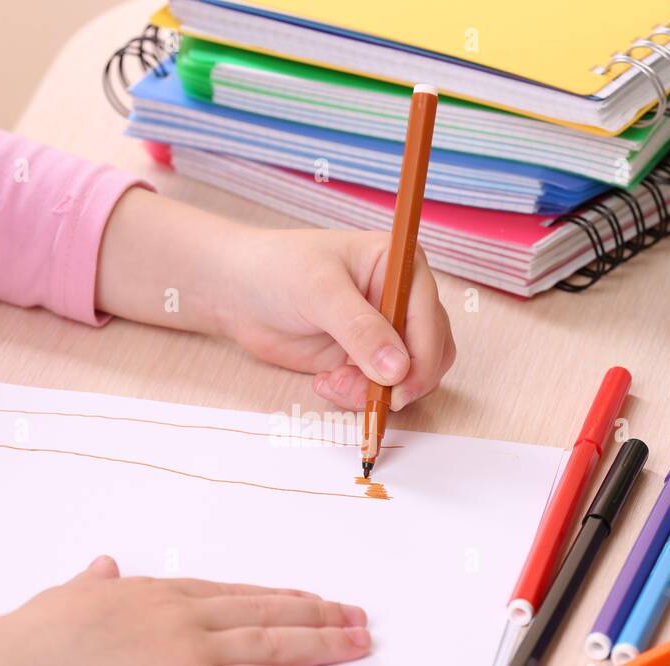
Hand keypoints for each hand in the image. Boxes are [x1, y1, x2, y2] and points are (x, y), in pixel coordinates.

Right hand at [0, 556, 370, 665]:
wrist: (18, 665)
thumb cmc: (33, 636)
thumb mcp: (67, 597)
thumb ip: (93, 584)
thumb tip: (102, 565)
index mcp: (158, 592)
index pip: (232, 593)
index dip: (276, 596)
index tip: (307, 596)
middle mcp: (186, 613)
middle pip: (267, 610)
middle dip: (317, 613)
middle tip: (356, 616)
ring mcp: (194, 648)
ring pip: (276, 641)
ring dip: (325, 642)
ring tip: (362, 642)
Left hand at [223, 228, 455, 412]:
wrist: (238, 293)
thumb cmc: (278, 271)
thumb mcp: (320, 292)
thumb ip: (360, 329)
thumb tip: (398, 368)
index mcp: (402, 265)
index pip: (430, 318)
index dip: (420, 356)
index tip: (397, 385)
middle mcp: (401, 298)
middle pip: (432, 352)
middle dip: (401, 381)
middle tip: (367, 396)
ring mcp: (385, 331)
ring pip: (410, 377)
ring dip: (376, 392)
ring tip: (333, 382)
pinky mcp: (365, 359)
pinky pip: (380, 389)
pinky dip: (358, 396)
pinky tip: (325, 381)